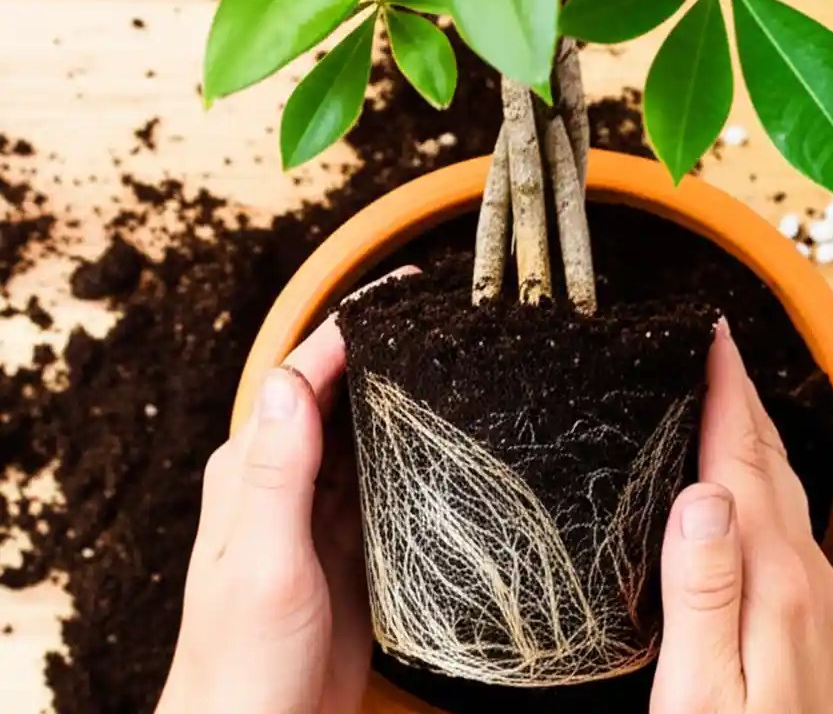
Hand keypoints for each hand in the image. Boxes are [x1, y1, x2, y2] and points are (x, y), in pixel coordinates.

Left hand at [158, 268, 414, 713]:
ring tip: (464, 366)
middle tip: (451, 324)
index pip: (303, 377)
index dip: (352, 330)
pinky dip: (416, 458)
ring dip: (406, 403)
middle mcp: (287, 481)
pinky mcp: (355, 546)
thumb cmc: (244, 660)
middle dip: (388, 356)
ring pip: (369, 438)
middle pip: (340, 398)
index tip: (403, 296)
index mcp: (253, 469)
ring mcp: (323, 514)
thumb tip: (286, 375)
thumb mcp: (264, 562)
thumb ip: (275, 473)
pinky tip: (452, 443)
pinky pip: (388, 485)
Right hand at [651, 321, 832, 713]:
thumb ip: (703, 588)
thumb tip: (704, 490)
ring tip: (731, 400)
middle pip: (772, 466)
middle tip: (717, 350)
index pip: (744, 462)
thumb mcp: (698, 686)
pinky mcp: (807, 621)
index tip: (713, 340)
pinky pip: (787, 525)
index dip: (728, 396)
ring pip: (784, 492)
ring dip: (758, 438)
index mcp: (773, 579)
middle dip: (746, 401)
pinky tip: (749, 490)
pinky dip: (765, 484)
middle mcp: (803, 578)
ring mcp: (812, 600)